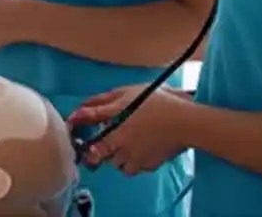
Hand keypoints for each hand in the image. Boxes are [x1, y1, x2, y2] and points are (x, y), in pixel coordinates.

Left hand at [67, 84, 190, 175]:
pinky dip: (133, 161)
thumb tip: (84, 106)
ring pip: (115, 164)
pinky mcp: (147, 165)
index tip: (74, 124)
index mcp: (114, 127)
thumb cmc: (158, 102)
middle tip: (106, 138)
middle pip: (98, 154)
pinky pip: (133, 168)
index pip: (88, 129)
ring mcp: (134, 158)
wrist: (187, 122)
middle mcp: (121, 146)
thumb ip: (104, 101)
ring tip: (126, 142)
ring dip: (116, 155)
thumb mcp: (128, 94)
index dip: (78, 124)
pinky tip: (140, 148)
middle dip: (98, 147)